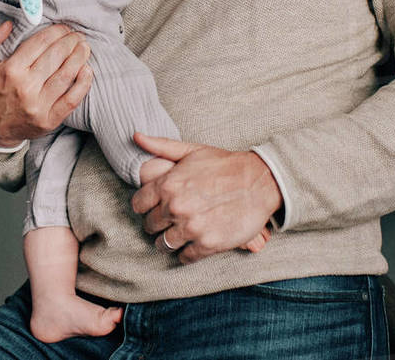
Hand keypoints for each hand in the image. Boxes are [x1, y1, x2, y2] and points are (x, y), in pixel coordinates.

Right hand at [0, 21, 92, 146]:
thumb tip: (9, 24)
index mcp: (10, 70)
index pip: (40, 43)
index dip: (56, 31)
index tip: (63, 27)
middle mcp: (25, 88)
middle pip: (56, 56)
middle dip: (70, 41)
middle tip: (77, 35)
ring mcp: (39, 106)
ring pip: (66, 75)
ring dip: (79, 57)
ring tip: (84, 47)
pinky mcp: (49, 120)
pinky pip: (72, 100)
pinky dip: (83, 84)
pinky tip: (87, 70)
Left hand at [130, 133, 281, 263]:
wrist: (259, 182)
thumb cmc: (225, 164)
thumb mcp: (192, 150)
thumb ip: (161, 146)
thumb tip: (135, 136)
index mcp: (168, 185)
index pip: (138, 204)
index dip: (145, 206)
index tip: (154, 207)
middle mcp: (176, 207)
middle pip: (150, 226)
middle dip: (156, 224)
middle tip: (168, 221)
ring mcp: (191, 228)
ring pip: (164, 245)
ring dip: (169, 241)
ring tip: (178, 235)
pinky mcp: (208, 244)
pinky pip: (185, 258)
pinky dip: (186, 254)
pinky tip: (193, 244)